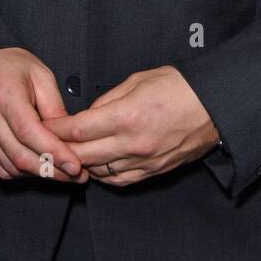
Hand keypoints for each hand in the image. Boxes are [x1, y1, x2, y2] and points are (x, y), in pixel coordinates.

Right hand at [0, 47, 89, 184]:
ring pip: (11, 167)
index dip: (54, 153)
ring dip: (38, 174)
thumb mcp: (40, 75)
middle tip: (76, 175)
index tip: (75, 165)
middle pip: (21, 156)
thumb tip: (68, 136)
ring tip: (61, 173)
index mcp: (5, 96)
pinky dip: (21, 173)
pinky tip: (37, 168)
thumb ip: (54, 106)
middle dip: (52, 170)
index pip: (30, 133)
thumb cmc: (10, 65)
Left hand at [44, 66, 220, 187]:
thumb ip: (108, 99)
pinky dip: (103, 175)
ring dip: (81, 163)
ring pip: (98, 171)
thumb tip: (89, 115)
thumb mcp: (138, 80)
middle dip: (61, 148)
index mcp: (127, 116)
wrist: (216, 106)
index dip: (56, 128)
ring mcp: (144, 161)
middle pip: (82, 154)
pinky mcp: (154, 171)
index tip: (43, 125)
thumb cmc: (180, 86)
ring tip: (69, 154)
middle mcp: (133, 143)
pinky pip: (119, 180)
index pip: (78, 129)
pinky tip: (96, 166)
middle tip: (46, 142)